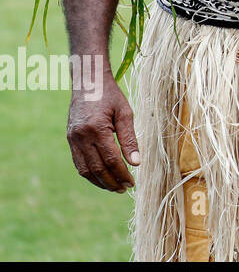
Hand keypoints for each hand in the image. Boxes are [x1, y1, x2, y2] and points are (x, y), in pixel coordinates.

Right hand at [67, 69, 138, 192]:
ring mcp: (73, 139)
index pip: (111, 160)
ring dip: (100, 182)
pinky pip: (78, 163)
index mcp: (97, 129)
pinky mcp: (70, 140)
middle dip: (112, 182)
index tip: (132, 182)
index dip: (122, 174)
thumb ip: (130, 138)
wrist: (87, 82)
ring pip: (85, 169)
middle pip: (97, 168)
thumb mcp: (125, 113)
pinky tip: (101, 178)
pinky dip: (90, 174)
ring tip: (114, 187)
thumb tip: (136, 163)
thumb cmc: (110, 95)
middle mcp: (81, 137)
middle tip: (125, 189)